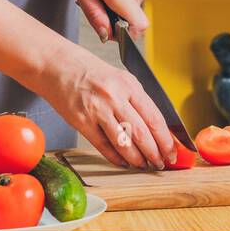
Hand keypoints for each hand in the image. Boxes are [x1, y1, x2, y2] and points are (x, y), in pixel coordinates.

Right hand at [44, 44, 174, 168]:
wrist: (58, 66)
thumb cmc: (90, 71)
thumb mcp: (120, 78)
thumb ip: (137, 99)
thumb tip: (155, 126)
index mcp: (128, 84)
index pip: (154, 117)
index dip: (165, 139)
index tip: (171, 150)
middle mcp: (114, 97)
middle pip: (141, 133)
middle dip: (154, 153)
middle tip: (160, 163)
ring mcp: (97, 110)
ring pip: (123, 143)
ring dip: (136, 159)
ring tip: (144, 165)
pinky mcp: (81, 122)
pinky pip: (102, 146)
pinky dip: (115, 157)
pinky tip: (123, 162)